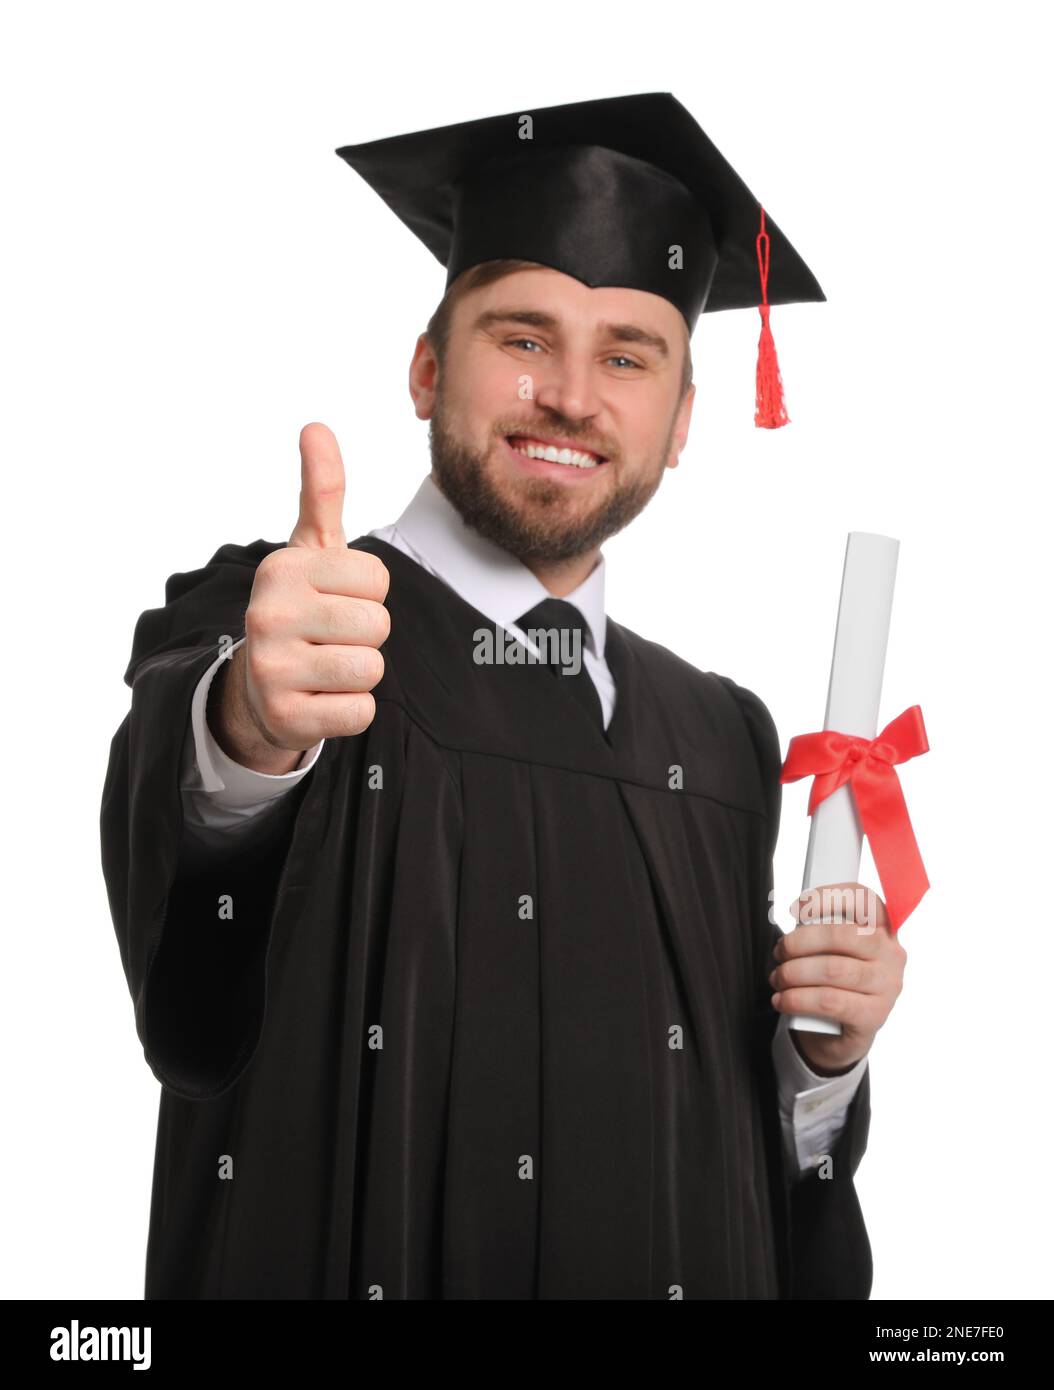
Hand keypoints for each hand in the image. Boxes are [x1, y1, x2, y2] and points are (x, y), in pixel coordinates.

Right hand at [213, 423, 389, 771]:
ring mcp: (271, 668)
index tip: (334, 600)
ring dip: (359, 673)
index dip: (368, 595)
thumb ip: (322, 491)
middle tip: (330, 638)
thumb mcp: (310, 550)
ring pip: (372, 668)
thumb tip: (315, 425)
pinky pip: (361, 711)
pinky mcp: (284, 716)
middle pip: (377, 625)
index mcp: (282, 568)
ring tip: (325, 667)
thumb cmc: (300, 608)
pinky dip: (350, 710)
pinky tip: (320, 699)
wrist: (258, 688)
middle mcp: (267, 614)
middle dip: (366, 636)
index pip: (378, 580)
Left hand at [769, 881, 905, 1073]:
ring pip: (833, 970)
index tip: (795, 909)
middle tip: (780, 951)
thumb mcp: (830, 949)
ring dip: (794, 972)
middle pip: (842, 935)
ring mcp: (886, 986)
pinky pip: (829, 1001)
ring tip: (778, 978)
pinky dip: (798, 999)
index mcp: (883, 929)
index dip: (826, 897)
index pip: (863, 899)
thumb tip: (794, 918)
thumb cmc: (832, 981)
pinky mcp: (874, 1016)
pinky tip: (782, 1000)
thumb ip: (821, 928)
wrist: (839, 1034)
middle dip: (800, 941)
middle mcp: (891, 954)